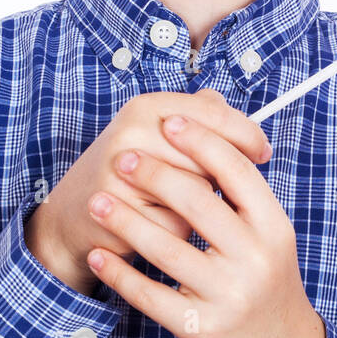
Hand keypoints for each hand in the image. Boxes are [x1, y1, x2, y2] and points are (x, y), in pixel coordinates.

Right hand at [25, 88, 271, 295]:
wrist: (73, 216)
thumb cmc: (130, 172)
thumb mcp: (159, 135)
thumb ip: (203, 120)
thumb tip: (251, 128)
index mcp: (148, 105)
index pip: (215, 113)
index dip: (247, 134)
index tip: (264, 152)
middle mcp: (132, 132)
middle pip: (210, 156)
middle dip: (220, 176)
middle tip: (213, 186)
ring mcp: (122, 172)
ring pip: (198, 192)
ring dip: (201, 207)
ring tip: (178, 203)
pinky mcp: (120, 213)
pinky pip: (177, 226)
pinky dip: (178, 231)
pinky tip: (158, 224)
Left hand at [85, 113, 326, 337]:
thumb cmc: (266, 282)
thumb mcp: (269, 235)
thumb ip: (243, 190)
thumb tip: (215, 125)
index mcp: (273, 227)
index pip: (237, 171)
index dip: (202, 141)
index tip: (169, 121)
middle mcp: (254, 258)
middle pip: (198, 201)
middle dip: (155, 173)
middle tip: (123, 157)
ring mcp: (228, 294)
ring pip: (166, 247)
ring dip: (125, 220)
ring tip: (98, 200)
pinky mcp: (201, 326)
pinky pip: (150, 295)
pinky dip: (118, 273)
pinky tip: (98, 255)